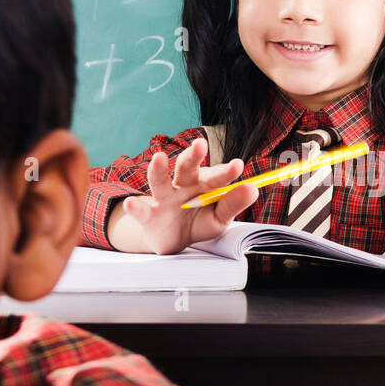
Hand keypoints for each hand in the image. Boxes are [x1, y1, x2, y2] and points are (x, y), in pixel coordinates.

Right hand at [119, 137, 258, 253]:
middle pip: (187, 168)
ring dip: (158, 169)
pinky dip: (135, 207)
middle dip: (193, 155)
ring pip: (160, 180)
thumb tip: (253, 189)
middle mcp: (183, 185)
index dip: (226, 171)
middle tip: (200, 144)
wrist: (174, 241)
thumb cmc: (200, 223)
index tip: (238, 165)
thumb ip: (233, 204)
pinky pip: (140, 211)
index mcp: (204, 185)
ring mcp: (164, 198)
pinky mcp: (148, 215)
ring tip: (159, 157)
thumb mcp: (220, 218)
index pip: (216, 176)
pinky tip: (131, 204)